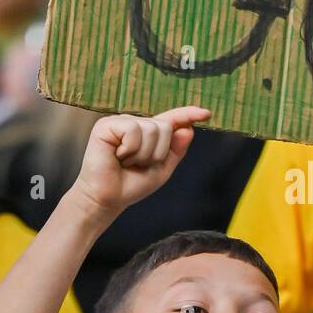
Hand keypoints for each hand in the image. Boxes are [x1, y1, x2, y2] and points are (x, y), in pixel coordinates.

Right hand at [73, 106, 210, 217]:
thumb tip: (188, 130)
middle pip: (165, 127)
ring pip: (151, 128)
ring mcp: (121, 122)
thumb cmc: (131, 185)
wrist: (108, 198)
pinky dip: (130, 149)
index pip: (172, 120)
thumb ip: (176, 150)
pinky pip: (133, 130)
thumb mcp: (162, 169)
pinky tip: (117, 155)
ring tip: (126, 161)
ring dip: (143, 153)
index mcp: (149, 134)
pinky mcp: (106, 125)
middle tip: (138, 164)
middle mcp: (135, 123)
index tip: (206, 113)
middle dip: (157, 152)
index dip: (188, 114)